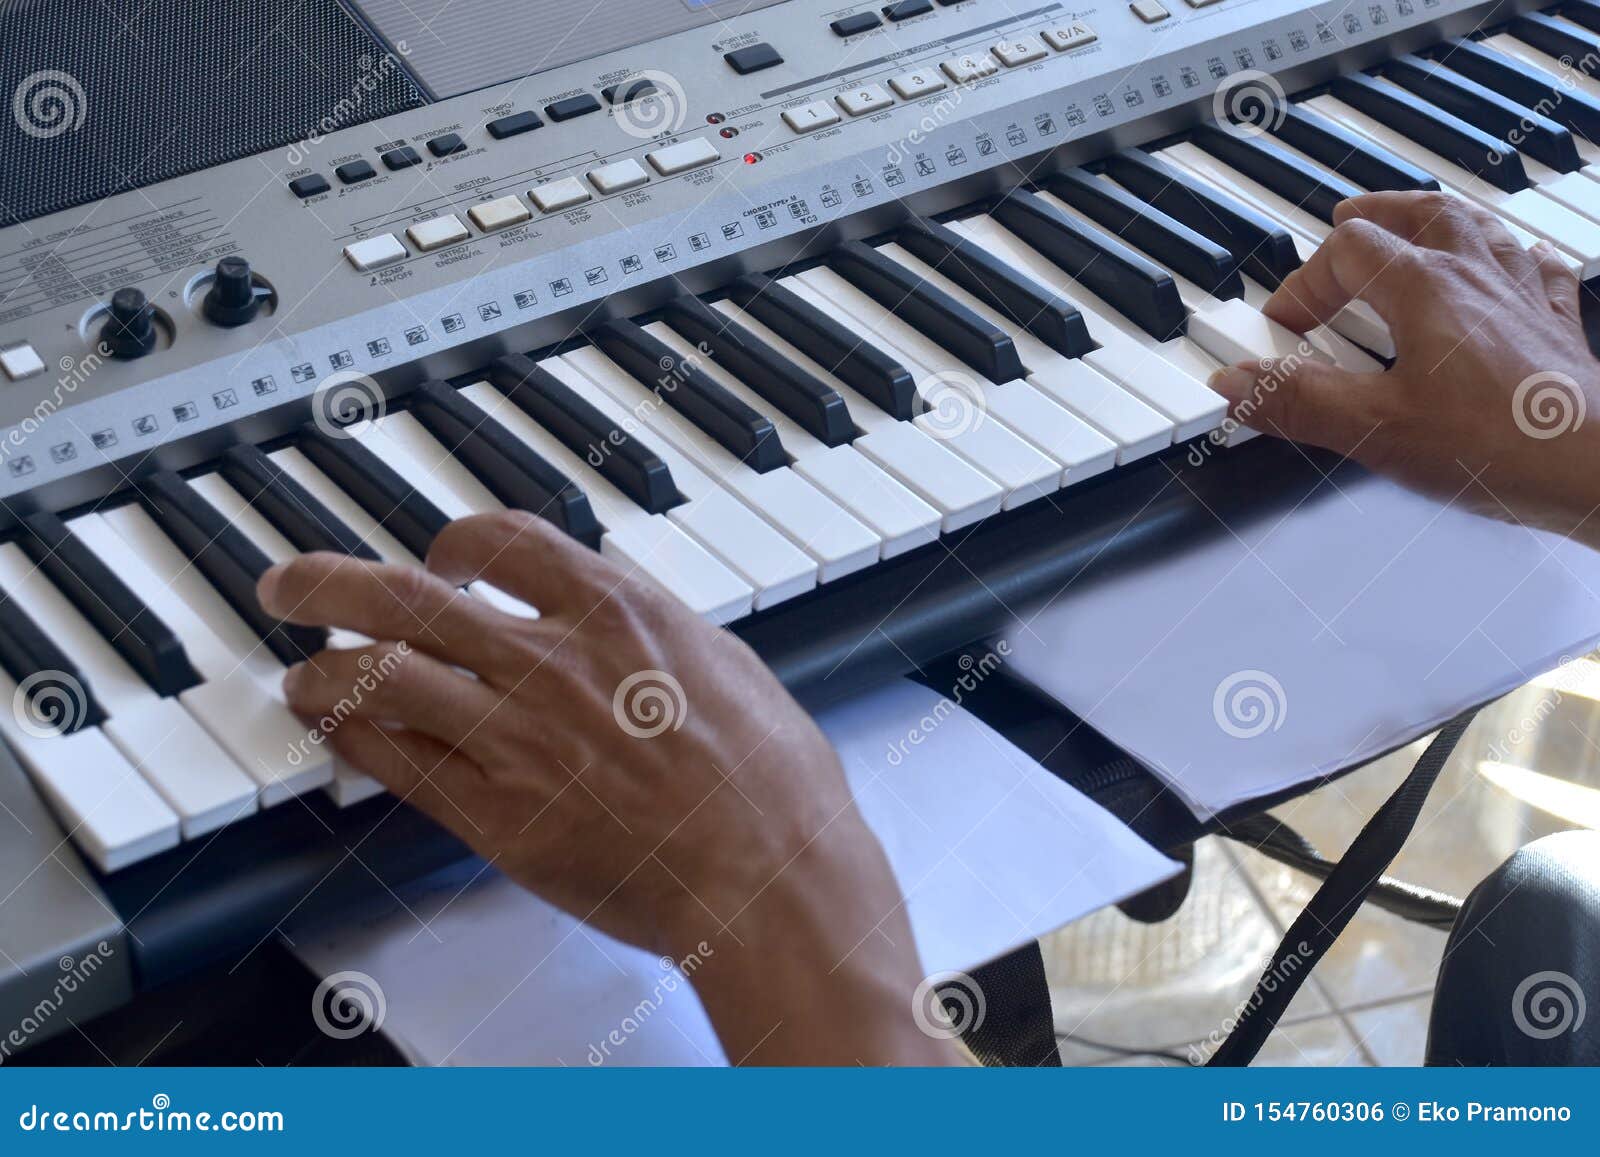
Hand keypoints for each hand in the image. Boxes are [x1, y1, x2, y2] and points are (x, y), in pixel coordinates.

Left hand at [257, 511, 961, 1064]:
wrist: (769, 872)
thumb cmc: (769, 779)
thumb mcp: (725, 662)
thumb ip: (655, 626)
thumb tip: (618, 602)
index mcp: (616, 612)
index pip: (501, 539)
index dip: (451, 540)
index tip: (439, 553)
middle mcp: (552, 661)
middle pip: (407, 597)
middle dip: (330, 583)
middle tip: (290, 585)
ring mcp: (516, 737)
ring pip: (381, 677)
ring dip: (324, 669)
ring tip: (302, 673)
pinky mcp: (497, 815)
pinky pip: (398, 762)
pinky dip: (353, 738)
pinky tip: (335, 731)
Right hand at [1207, 190, 1599, 545]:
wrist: (1593, 466)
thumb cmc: (1497, 445)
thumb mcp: (1373, 430)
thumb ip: (1297, 401)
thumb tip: (1234, 383)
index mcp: (1425, 288)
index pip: (1347, 253)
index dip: (1305, 284)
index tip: (1284, 329)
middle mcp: (1476, 277)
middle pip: (1419, 214)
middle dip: (1374, 214)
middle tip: (1344, 218)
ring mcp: (1522, 297)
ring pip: (1480, 228)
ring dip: (1439, 218)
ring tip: (1415, 218)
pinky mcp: (1556, 329)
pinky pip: (1540, 270)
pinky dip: (1517, 258)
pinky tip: (1518, 262)